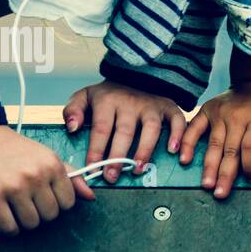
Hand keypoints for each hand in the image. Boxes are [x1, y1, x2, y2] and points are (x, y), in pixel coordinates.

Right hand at [0, 124, 95, 234]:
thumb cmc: (14, 148)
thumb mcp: (47, 156)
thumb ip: (71, 176)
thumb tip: (90, 196)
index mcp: (53, 165)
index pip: (69, 201)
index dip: (60, 205)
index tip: (50, 200)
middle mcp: (37, 176)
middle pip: (51, 215)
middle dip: (43, 214)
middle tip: (32, 205)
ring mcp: (15, 187)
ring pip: (32, 223)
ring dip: (26, 223)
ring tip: (19, 210)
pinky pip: (8, 227)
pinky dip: (9, 229)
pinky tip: (7, 218)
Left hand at [62, 81, 186, 183]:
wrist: (136, 74)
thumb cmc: (108, 94)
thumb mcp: (85, 96)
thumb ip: (73, 110)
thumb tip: (72, 128)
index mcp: (108, 100)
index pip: (101, 128)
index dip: (96, 150)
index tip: (92, 169)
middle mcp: (131, 102)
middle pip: (125, 131)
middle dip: (118, 157)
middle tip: (112, 177)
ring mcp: (151, 104)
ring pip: (151, 128)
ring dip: (145, 149)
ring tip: (138, 169)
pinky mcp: (168, 106)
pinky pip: (177, 120)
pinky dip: (178, 134)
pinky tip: (173, 150)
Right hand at [178, 82, 250, 198]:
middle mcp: (237, 116)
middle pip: (230, 150)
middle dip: (226, 174)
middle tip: (221, 194)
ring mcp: (220, 113)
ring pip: (213, 144)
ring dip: (209, 166)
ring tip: (207, 184)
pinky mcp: (207, 110)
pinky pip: (194, 128)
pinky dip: (187, 143)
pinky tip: (184, 159)